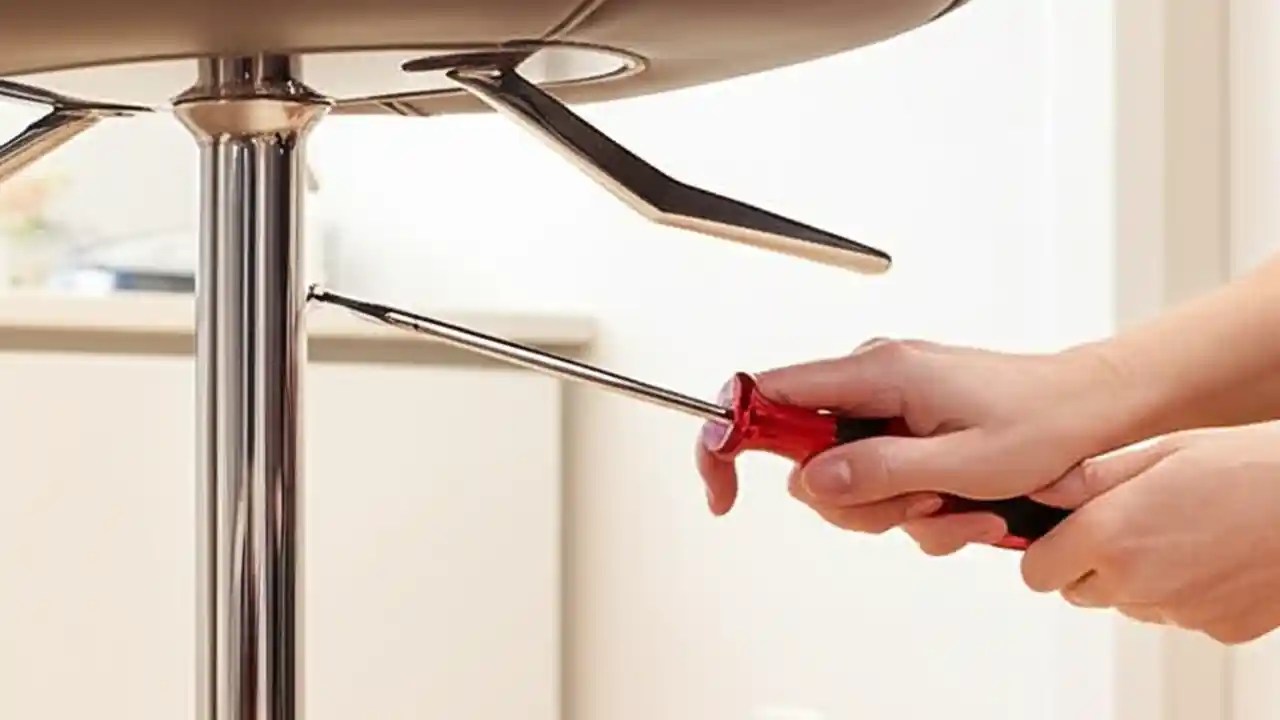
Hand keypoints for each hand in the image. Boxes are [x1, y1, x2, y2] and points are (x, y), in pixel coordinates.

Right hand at [695, 338, 1138, 552]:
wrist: (1090, 409)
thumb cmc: (1043, 422)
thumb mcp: (961, 465)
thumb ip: (877, 472)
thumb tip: (811, 481)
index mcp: (875, 373)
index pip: (764, 395)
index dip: (729, 439)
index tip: (722, 487)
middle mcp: (872, 379)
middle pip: (805, 456)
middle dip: (854, 502)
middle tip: (916, 506)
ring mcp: (887, 401)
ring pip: (845, 476)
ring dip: (896, 508)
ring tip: (958, 505)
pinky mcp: (904, 422)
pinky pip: (879, 475)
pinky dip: (914, 502)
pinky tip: (961, 501)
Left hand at [1020, 422, 1279, 644]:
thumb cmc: (1247, 465)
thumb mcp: (1160, 452)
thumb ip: (1091, 479)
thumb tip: (1041, 492)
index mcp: (1110, 536)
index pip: (1037, 571)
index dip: (1046, 550)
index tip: (1062, 532)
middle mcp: (1137, 582)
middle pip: (1078, 591)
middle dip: (1088, 565)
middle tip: (1126, 525)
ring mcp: (1179, 611)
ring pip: (1128, 604)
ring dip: (1137, 579)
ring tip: (1179, 532)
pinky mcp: (1219, 628)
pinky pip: (1179, 615)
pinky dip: (1186, 592)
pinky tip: (1213, 554)